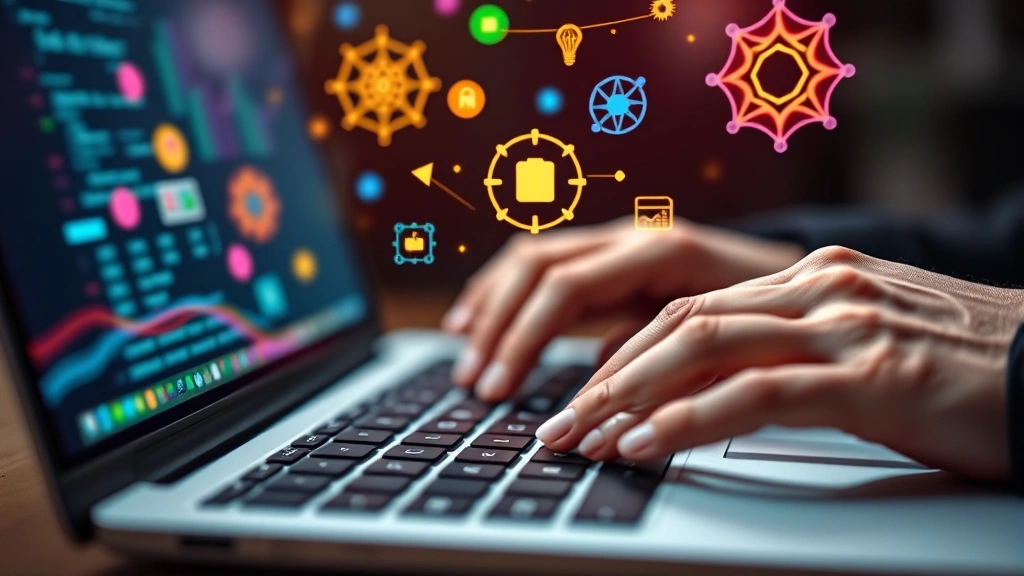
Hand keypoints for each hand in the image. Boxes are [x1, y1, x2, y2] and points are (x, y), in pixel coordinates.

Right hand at [442, 218, 804, 400]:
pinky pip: (543, 263)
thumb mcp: (728, 339)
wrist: (805, 275)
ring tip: (461, 353)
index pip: (564, 287)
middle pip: (536, 266)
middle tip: (474, 383)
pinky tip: (479, 318)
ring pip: (532, 257)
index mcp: (658, 249)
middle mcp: (631, 234)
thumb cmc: (775, 312)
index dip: (522, 339)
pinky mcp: (611, 255)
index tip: (498, 389)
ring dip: (490, 306)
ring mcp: (619, 238)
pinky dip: (507, 292)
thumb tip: (601, 398)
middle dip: (497, 326)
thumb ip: (665, 359)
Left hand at [536, 247, 1023, 482]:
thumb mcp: (861, 349)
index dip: (624, 355)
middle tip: (560, 424)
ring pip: (703, 346)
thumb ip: (791, 354)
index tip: (580, 397)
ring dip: (628, 396)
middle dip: (607, 376)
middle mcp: (820, 286)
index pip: (690, 310)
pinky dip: (690, 419)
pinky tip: (647, 444)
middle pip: (681, 322)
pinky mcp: (873, 373)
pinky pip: (757, 392)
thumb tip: (708, 393)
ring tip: (580, 437)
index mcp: (812, 277)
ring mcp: (845, 323)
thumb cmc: (962, 373)